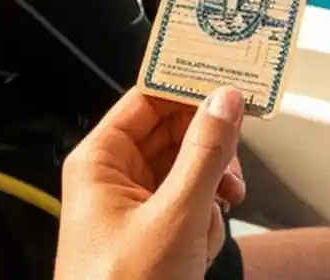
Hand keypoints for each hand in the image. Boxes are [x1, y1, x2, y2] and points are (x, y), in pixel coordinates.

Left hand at [54, 86, 245, 279]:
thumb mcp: (174, 217)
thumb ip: (204, 156)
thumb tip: (223, 103)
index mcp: (99, 161)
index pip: (147, 98)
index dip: (187, 88)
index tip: (228, 84)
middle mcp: (115, 178)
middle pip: (175, 133)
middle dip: (208, 155)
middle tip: (229, 167)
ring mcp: (137, 206)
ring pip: (190, 171)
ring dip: (209, 196)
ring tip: (209, 220)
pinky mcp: (155, 232)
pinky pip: (191, 205)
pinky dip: (204, 223)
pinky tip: (200, 246)